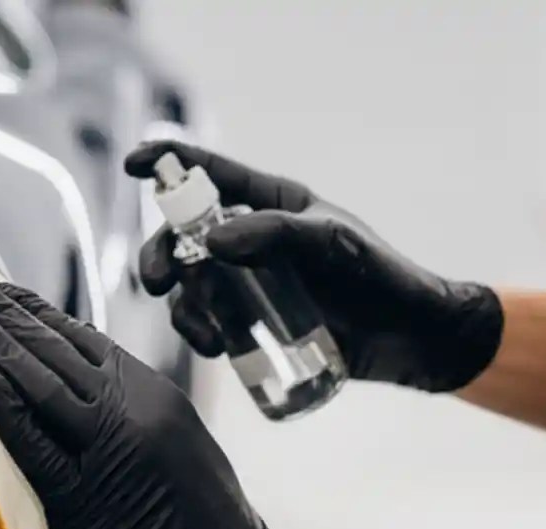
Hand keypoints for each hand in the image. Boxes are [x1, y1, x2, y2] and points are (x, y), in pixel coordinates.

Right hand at [125, 141, 503, 392]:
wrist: (412, 341)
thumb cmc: (382, 278)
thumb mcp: (334, 246)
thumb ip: (276, 235)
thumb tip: (209, 243)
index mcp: (267, 202)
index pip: (206, 172)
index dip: (165, 162)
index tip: (133, 165)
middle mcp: (247, 238)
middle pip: (178, 235)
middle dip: (158, 256)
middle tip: (158, 283)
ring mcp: (245, 282)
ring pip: (186, 286)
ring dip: (182, 309)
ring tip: (209, 338)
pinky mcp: (248, 323)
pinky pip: (205, 322)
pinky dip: (199, 334)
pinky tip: (218, 349)